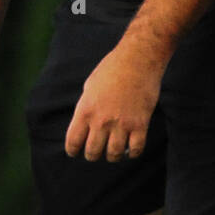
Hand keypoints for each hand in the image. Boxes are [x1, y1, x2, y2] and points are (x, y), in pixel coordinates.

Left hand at [65, 42, 163, 161]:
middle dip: (93, 155)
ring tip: (115, 151)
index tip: (76, 152)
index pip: (73, 142)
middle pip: (93, 153)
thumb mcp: (90, 86)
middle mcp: (101, 120)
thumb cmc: (112, 68)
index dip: (73, 151)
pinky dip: (133, 152)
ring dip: (113, 156)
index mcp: (85, 110)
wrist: (138, 59)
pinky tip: (131, 148)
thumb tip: (85, 125)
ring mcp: (121, 124)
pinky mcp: (140, 124)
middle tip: (97, 151)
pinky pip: (136, 149)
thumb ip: (86, 107)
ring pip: (114, 154)